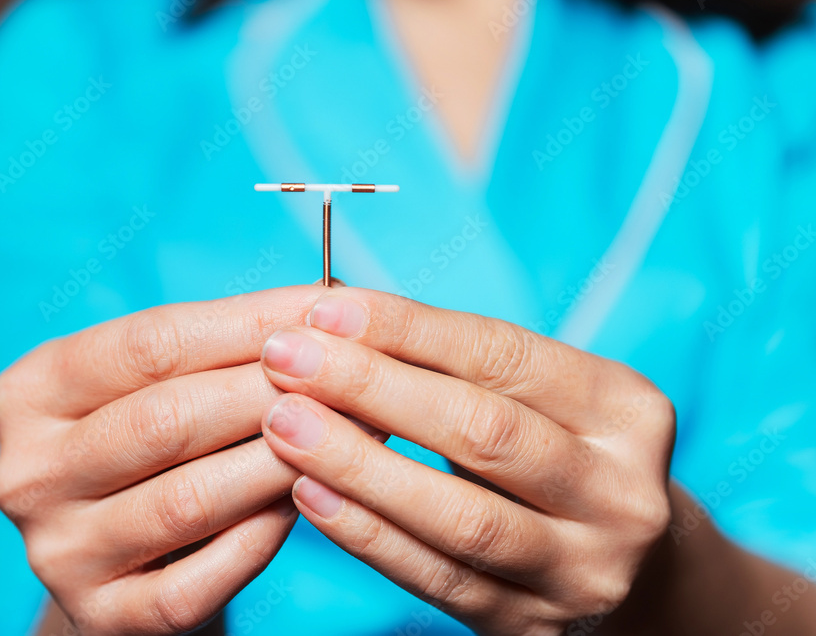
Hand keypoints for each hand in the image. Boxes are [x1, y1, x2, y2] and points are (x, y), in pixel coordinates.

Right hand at [0, 287, 325, 634]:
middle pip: (168, 418)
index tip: (325, 308)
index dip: (248, 322)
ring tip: (345, 433)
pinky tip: (307, 501)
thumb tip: (326, 305)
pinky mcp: (103, 615)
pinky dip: (261, 536)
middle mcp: (29, 471)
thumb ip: (222, 346)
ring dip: (280, 461)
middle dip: (271, 391)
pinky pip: (198, 578)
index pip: (150, 343)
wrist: (126, 555)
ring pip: (188, 499)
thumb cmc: (157, 446)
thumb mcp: (158, 382)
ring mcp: (59, 551)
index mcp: (32, 390)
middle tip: (347, 375)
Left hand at [258, 287, 674, 634]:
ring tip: (284, 423)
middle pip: (483, 430)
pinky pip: (438, 579)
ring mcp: (586, 570)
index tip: (324, 311)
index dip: (408, 329)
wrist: (630, 569)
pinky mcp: (535, 627)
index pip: (503, 355)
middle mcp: (623, 492)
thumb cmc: (556, 455)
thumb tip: (338, 324)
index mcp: (627, 409)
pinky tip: (309, 495)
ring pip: (459, 515)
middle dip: (372, 387)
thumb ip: (457, 367)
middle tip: (286, 359)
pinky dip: (368, 534)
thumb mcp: (539, 401)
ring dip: (359, 464)